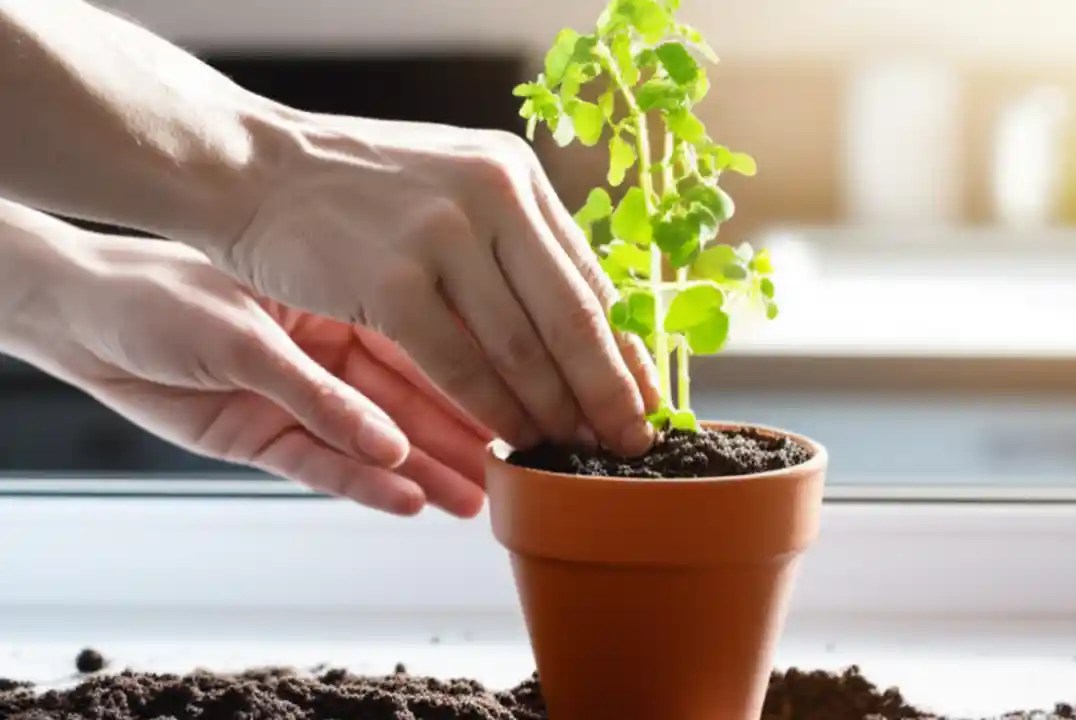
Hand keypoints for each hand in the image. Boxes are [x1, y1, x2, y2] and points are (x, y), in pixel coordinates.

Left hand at [33, 234, 488, 516]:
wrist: (86, 313)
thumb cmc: (163, 292)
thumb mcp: (248, 331)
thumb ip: (318, 393)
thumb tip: (392, 443)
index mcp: (343, 303)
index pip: (426, 346)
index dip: (475, 378)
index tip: (523, 402)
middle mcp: (331, 354)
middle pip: (415, 403)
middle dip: (466, 437)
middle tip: (519, 466)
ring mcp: (303, 397)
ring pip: (379, 443)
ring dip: (430, 472)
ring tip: (480, 501)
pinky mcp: (266, 437)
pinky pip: (324, 468)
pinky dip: (363, 488)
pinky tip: (410, 502)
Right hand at [205, 115, 659, 454]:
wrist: (252, 166)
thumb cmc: (354, 189)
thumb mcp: (453, 186)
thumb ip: (513, 240)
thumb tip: (584, 314)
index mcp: (515, 174)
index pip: (590, 277)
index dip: (623, 349)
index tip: (647, 399)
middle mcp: (493, 194)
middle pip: (573, 318)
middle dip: (608, 393)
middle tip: (631, 443)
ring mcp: (442, 235)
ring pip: (521, 349)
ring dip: (554, 413)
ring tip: (578, 452)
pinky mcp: (392, 279)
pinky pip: (459, 366)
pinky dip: (490, 412)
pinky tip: (508, 442)